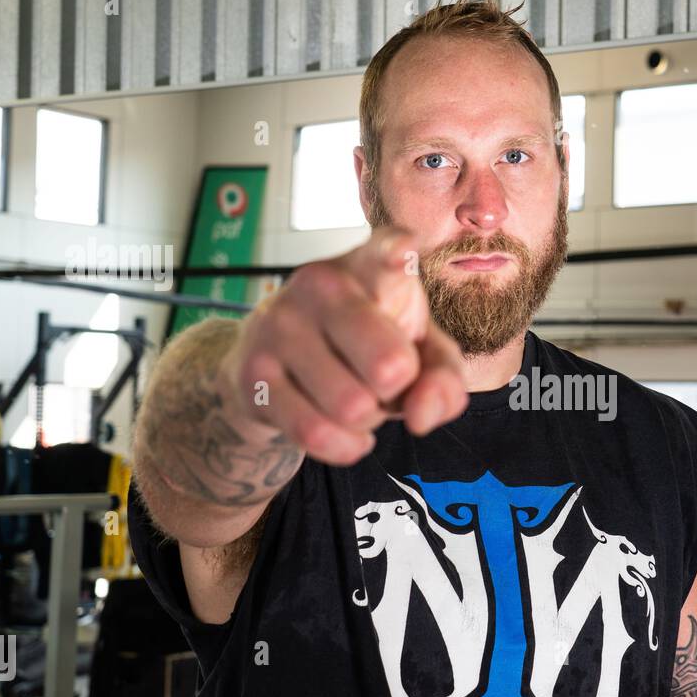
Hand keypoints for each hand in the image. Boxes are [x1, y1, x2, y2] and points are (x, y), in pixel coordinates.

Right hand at [219, 227, 467, 463]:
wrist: (278, 372)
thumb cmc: (366, 350)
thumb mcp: (421, 356)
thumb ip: (445, 380)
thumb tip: (422, 415)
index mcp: (369, 267)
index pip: (382, 252)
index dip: (396, 254)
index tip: (403, 251)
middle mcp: (320, 284)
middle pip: (390, 366)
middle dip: (399, 394)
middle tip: (384, 382)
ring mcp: (279, 325)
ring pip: (354, 407)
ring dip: (368, 421)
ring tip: (356, 398)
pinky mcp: (251, 371)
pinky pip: (316, 432)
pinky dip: (345, 446)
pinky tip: (347, 433)